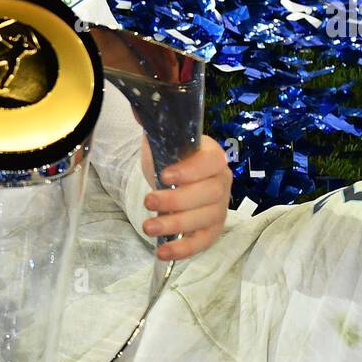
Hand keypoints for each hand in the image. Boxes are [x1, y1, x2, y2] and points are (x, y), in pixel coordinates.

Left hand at [141, 135, 232, 260]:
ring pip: (205, 219)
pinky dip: (184, 249)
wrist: (173, 177)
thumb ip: (153, 123)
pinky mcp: (211, 229)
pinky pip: (203, 241)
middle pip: (208, 194)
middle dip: (177, 200)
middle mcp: (222, 181)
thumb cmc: (170, 158)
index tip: (164, 174)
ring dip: (176, 225)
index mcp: (213, 156)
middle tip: (148, 201)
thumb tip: (139, 108)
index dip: (190, 170)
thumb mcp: (160, 139)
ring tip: (148, 227)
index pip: (211, 162)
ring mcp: (219, 207)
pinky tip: (163, 253)